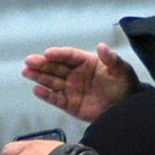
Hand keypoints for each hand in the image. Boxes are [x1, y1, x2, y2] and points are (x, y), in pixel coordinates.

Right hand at [22, 43, 138, 122]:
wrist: (127, 108)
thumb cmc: (126, 86)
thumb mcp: (122, 71)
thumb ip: (111, 59)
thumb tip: (101, 46)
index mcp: (88, 62)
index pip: (70, 55)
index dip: (59, 53)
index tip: (48, 53)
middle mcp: (76, 74)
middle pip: (56, 67)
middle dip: (42, 64)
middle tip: (29, 60)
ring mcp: (72, 88)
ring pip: (52, 81)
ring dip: (39, 76)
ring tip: (26, 71)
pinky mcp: (69, 104)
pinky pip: (55, 98)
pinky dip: (46, 95)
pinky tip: (37, 89)